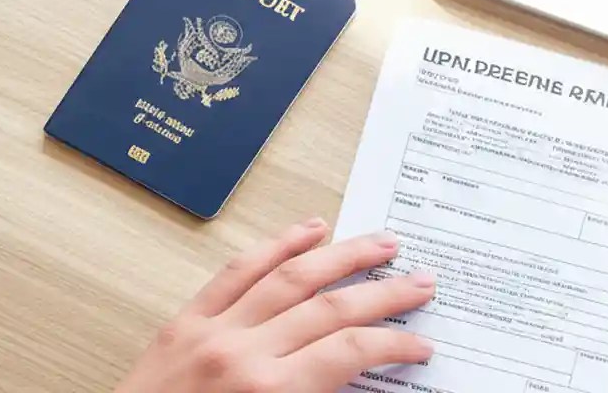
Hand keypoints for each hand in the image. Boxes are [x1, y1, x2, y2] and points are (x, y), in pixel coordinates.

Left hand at [117, 218, 435, 392]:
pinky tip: (308, 230)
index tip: (419, 346)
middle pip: (333, 308)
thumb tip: (360, 379)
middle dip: (386, 293)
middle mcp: (243, 354)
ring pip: (293, 275)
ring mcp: (213, 331)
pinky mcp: (186, 321)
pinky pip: (239, 270)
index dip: (394, 344)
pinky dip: (277, 245)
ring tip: (381, 242)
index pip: (351, 353)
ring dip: (344, 255)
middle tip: (421, 282)